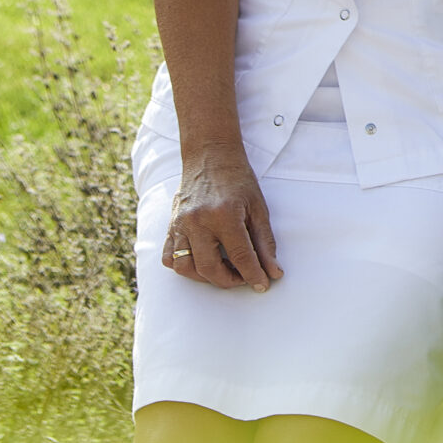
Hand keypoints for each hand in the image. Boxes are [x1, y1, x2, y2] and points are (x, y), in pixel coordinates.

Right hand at [166, 147, 280, 290]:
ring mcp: (179, 225)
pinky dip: (184, 266)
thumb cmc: (238, 180)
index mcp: (224, 215)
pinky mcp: (169, 226)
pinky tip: (202, 262)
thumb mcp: (258, 208)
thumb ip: (265, 242)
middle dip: (229, 281)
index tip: (263, 285)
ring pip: (185, 267)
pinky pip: (169, 257)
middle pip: (209, 268)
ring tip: (225, 271)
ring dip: (206, 277)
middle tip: (244, 278)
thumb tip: (274, 272)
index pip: (240, 256)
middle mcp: (198, 222)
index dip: (253, 275)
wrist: (210, 156)